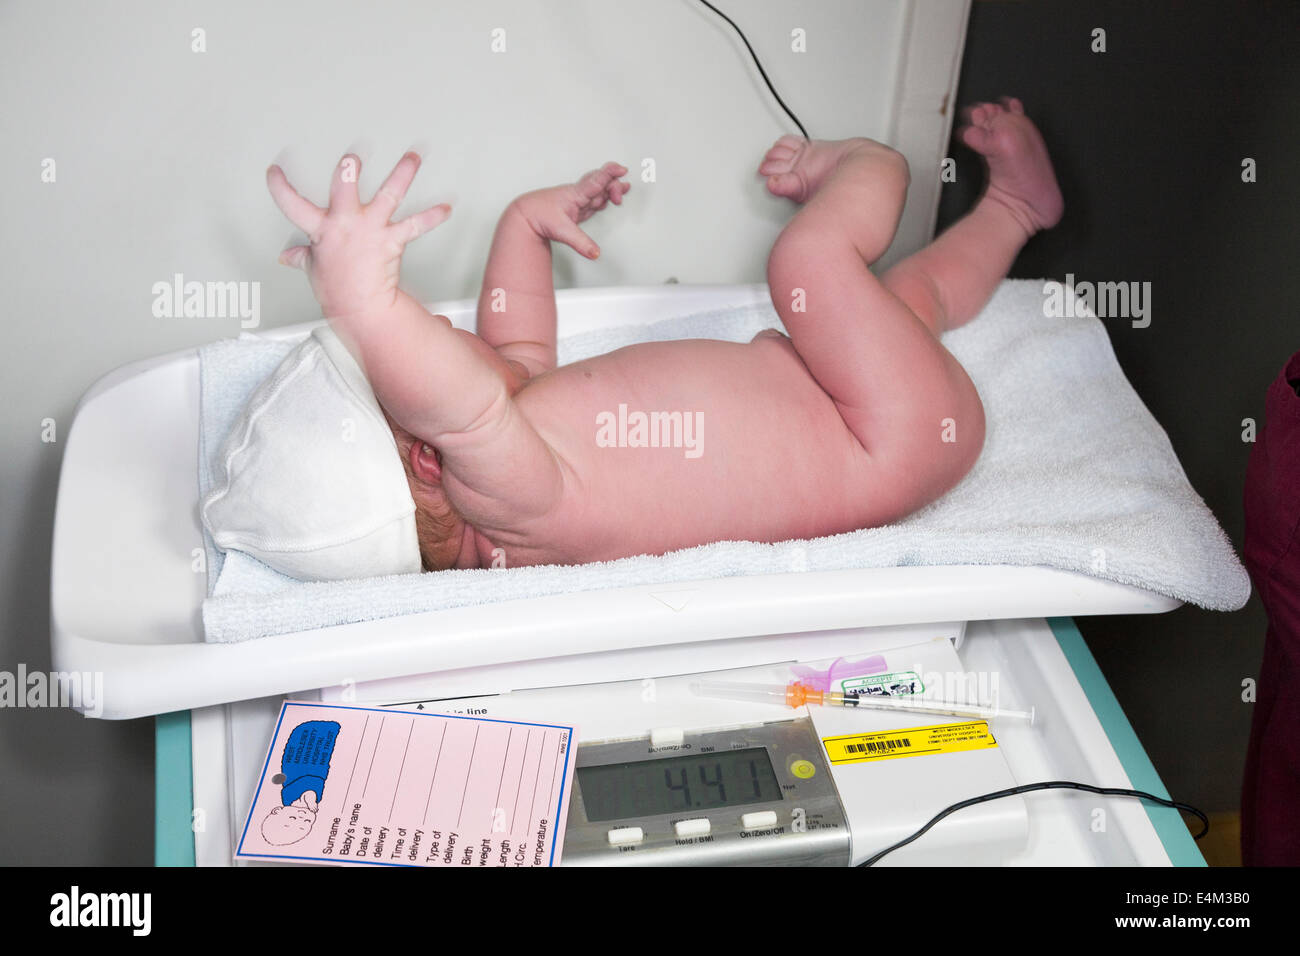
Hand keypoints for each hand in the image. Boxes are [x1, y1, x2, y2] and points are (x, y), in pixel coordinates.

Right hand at [267, 152, 450, 317]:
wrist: (361, 309)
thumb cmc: (338, 291)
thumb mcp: (314, 270)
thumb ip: (303, 256)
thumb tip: (289, 256)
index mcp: (321, 230)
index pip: (292, 205)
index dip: (280, 187)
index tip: (275, 172)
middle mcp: (346, 224)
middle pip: (344, 190)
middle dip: (349, 171)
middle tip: (353, 156)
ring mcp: (371, 230)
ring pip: (388, 196)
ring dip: (402, 174)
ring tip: (413, 157)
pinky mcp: (392, 240)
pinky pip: (416, 225)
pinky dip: (433, 217)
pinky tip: (446, 207)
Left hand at [514, 162, 629, 258]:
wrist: (525, 215)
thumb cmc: (538, 215)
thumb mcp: (562, 231)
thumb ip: (581, 243)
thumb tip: (595, 253)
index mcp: (575, 194)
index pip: (596, 180)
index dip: (609, 173)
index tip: (621, 169)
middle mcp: (578, 194)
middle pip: (600, 183)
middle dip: (614, 184)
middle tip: (623, 190)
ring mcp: (577, 200)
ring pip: (598, 190)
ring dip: (611, 189)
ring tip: (623, 188)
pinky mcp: (576, 207)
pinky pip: (594, 199)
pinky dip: (603, 198)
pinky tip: (607, 199)